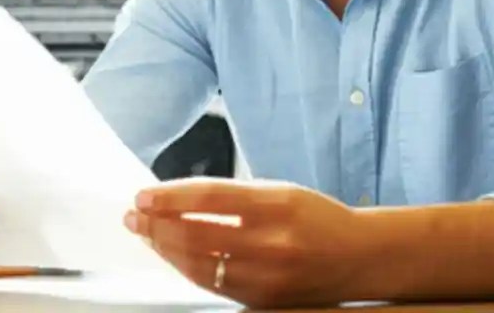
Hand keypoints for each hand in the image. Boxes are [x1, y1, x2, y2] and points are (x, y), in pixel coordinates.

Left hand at [124, 178, 372, 308]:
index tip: (143, 195)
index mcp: (278, 205)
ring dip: (164, 249)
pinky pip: (212, 284)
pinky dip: (186, 268)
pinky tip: (172, 255)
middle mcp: (272, 243)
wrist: (359, 258)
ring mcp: (266, 277)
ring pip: (199, 265)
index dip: (170, 197)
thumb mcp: (281, 192)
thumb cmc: (318, 219)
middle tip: (134, 216)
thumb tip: (179, 198)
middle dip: (157, 224)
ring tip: (146, 234)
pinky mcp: (262, 301)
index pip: (210, 197)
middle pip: (197, 234)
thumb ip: (234, 196)